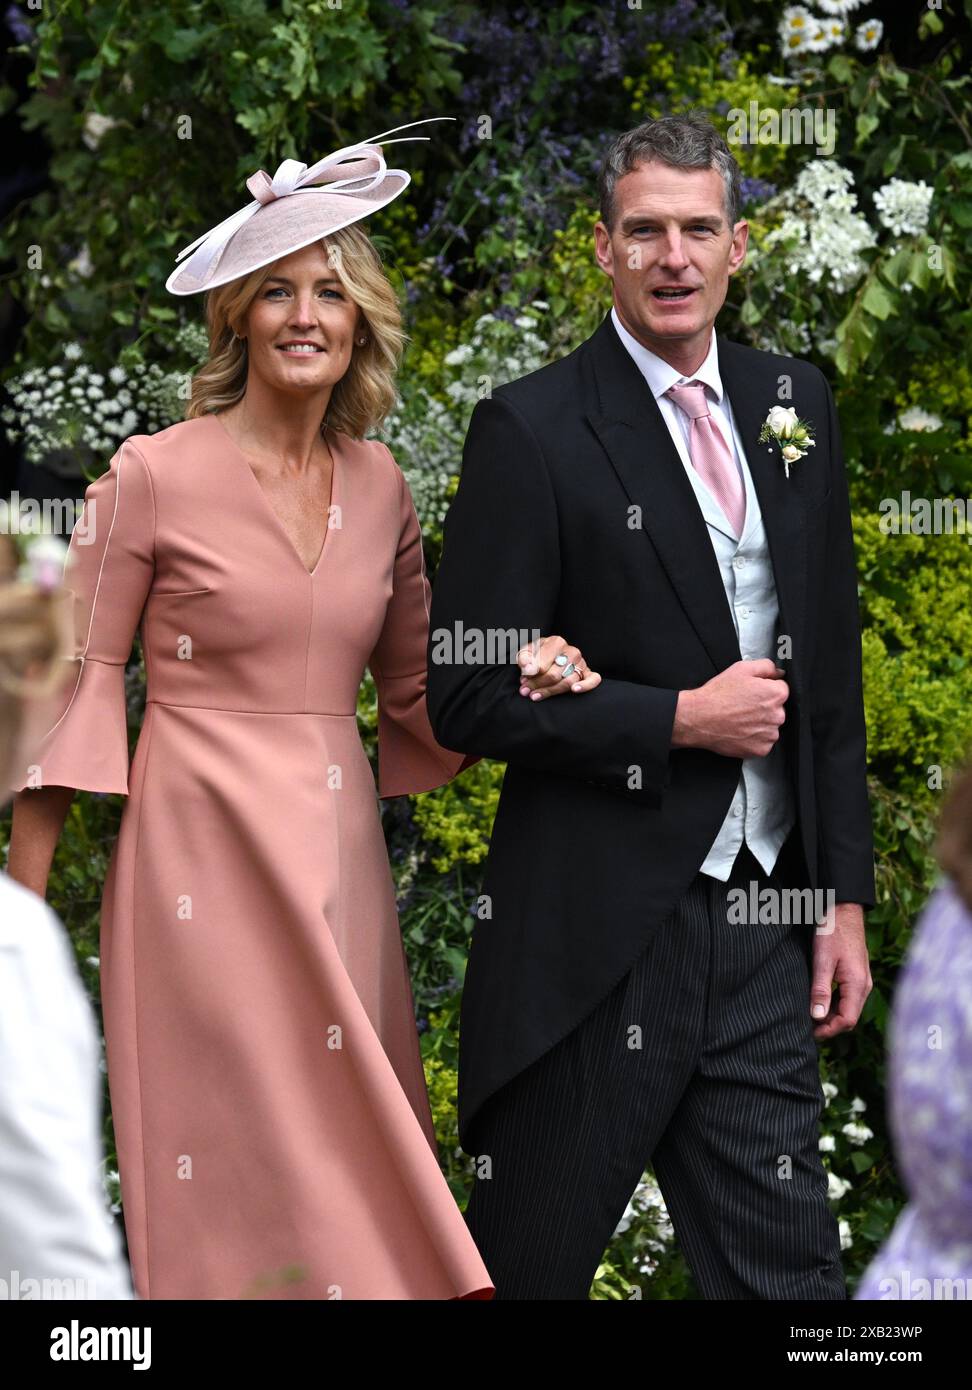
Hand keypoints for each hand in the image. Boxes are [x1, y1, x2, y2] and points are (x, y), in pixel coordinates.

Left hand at [516, 634, 601, 699]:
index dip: (530, 676)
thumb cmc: (538, 655)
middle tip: (525, 691)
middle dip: (537, 685)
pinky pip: (594, 679)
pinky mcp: (588, 673)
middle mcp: (571, 651)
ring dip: (550, 691)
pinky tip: (575, 690)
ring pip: (568, 682)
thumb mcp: (527, 652)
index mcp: (556, 642)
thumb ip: (524, 658)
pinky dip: (586, 685)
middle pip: (554, 675)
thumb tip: (528, 668)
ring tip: (535, 696)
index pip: (542, 665)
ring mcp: (581, 662)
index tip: (522, 680)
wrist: (550, 656)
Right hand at [672, 658, 788, 757]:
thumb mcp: (741, 669)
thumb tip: (779, 673)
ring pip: (770, 727)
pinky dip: (754, 739)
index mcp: (776, 694)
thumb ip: (766, 667)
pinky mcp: (761, 749)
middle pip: (777, 710)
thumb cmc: (718, 694)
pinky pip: (763, 743)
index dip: (765, 690)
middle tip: (743, 707)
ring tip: (740, 720)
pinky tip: (740, 731)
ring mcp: (769, 734)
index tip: (752, 694)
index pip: (781, 690)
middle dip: (764, 708)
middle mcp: (777, 715)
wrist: (698, 718)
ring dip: (760, 724)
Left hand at [809, 902, 871, 1039]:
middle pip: (849, 1016)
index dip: (829, 1030)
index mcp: (857, 985)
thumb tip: (817, 1017)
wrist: (844, 909)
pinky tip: (819, 999)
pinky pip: (848, 996)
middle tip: (807, 1026)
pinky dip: (835, 1003)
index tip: (810, 1032)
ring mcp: (862, 979)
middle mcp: (864, 985)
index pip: (848, 1020)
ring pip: (849, 1007)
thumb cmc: (833, 932)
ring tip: (810, 1015)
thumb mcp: (822, 961)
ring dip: (831, 1014)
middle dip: (829, 1025)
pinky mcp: (856, 973)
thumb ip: (820, 990)